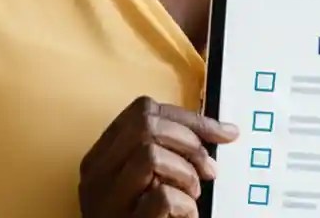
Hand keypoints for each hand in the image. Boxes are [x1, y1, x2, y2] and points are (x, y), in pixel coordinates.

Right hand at [79, 96, 239, 217]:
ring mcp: (106, 203)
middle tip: (209, 170)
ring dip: (185, 174)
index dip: (188, 117)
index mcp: (102, 158)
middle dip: (190, 141)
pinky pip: (162, 196)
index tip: (222, 133)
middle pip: (145, 124)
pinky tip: (185, 216)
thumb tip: (223, 132)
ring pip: (149, 155)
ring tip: (191, 197)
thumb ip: (167, 154)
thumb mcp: (149, 182)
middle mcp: (96, 176)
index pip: (142, 111)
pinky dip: (185, 205)